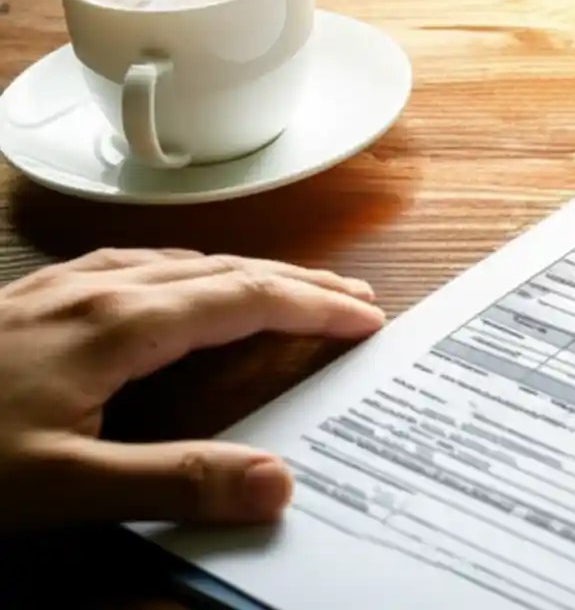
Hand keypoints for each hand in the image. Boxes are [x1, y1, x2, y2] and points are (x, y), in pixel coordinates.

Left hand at [0, 248, 384, 530]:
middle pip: (223, 269)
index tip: (368, 317)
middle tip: (355, 298)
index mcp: (119, 324)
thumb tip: (280, 483)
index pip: (245, 299)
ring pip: (182, 262)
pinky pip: (136, 266)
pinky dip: (190, 272)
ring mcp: (62, 289)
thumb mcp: (64, 486)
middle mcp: (98, 291)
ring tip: (290, 288)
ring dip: (248, 272)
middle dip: (296, 280)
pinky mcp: (34, 300)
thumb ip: (176, 480)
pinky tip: (179, 284)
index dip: (313, 305)